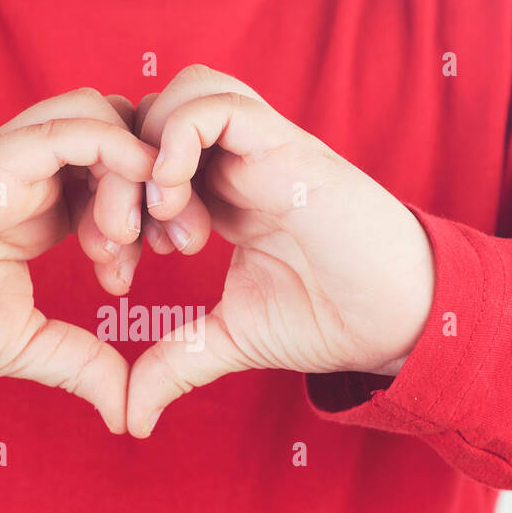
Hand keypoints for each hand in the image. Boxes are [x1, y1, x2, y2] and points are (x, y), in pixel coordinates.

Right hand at [0, 88, 155, 433]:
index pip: (120, 175)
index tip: (167, 260)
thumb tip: (131, 411)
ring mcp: (11, 161)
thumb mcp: (24, 344)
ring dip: (136, 169)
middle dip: (163, 182)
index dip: (156, 209)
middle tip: (176, 242)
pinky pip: (70, 127)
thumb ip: (82, 364)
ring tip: (128, 241)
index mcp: (40, 208)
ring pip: (101, 115)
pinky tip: (119, 222)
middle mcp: (30, 175)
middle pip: (121, 133)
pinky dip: (113, 155)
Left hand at [126, 65, 436, 437]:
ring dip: (148, 155)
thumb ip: (175, 365)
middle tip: (122, 246)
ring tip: (159, 222)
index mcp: (220, 195)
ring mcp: (260, 146)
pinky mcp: (284, 143)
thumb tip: (129, 419)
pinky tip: (177, 203)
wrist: (399, 317)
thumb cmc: (328, 318)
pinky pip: (213, 102)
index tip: (118, 273)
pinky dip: (178, 141)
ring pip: (179, 93)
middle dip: (115, 178)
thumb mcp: (229, 340)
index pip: (142, 163)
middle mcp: (236, 161)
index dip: (111, 209)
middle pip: (149, 118)